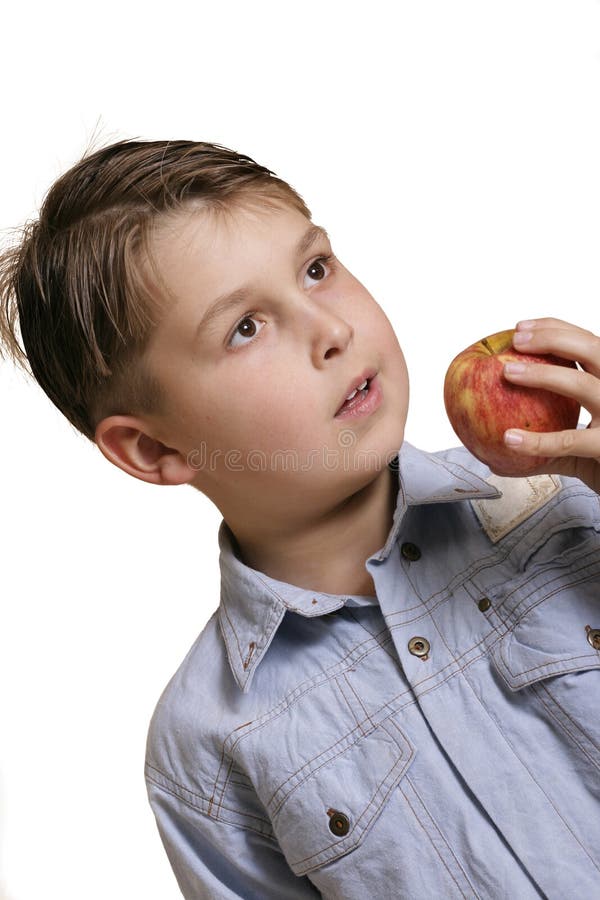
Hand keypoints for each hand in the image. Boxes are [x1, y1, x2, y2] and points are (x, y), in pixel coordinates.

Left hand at [502, 317, 599, 492]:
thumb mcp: (582, 444)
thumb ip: (551, 436)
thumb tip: (503, 435)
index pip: (590, 342)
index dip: (556, 329)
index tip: (522, 328)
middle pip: (594, 349)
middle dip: (552, 338)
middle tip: (516, 340)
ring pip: (583, 385)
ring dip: (543, 374)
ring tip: (509, 372)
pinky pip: (569, 441)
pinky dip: (537, 440)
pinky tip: (510, 438)